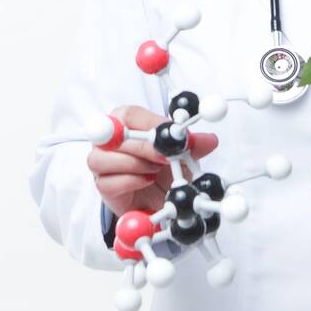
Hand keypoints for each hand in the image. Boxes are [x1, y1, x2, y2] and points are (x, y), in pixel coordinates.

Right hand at [88, 104, 218, 217]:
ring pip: (102, 159)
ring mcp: (100, 162)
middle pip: (115, 137)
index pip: (130, 114)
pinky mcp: (102, 185)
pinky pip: (107, 182)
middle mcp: (108, 139)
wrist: (158, 197)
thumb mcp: (183, 154)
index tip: (170, 137)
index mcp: (126, 121)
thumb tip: (210, 140)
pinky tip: (146, 181)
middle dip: (145, 148)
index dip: (150, 125)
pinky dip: (131, 182)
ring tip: (155, 170)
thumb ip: (194, 145)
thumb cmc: (164, 166)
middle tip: (166, 158)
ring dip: (134, 165)